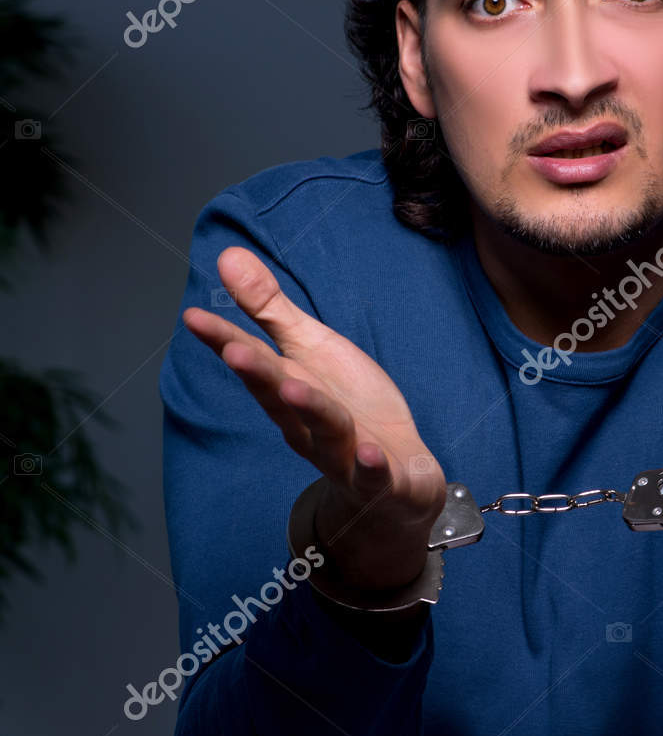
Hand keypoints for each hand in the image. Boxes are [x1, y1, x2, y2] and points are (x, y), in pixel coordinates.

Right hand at [182, 246, 445, 582]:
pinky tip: (372, 453)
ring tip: (294, 388)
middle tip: (234, 352)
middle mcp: (307, 426)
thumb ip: (270, 310)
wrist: (396, 480)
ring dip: (311, 412)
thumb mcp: (311, 351)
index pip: (254, 362)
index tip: (193, 317)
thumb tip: (227, 254)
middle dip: (259, 376)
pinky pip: (374, 477)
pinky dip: (371, 467)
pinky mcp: (380, 481)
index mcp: (288, 391)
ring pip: (326, 433)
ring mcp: (344, 455)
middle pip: (281, 398)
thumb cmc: (349, 408)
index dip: (224, 341)